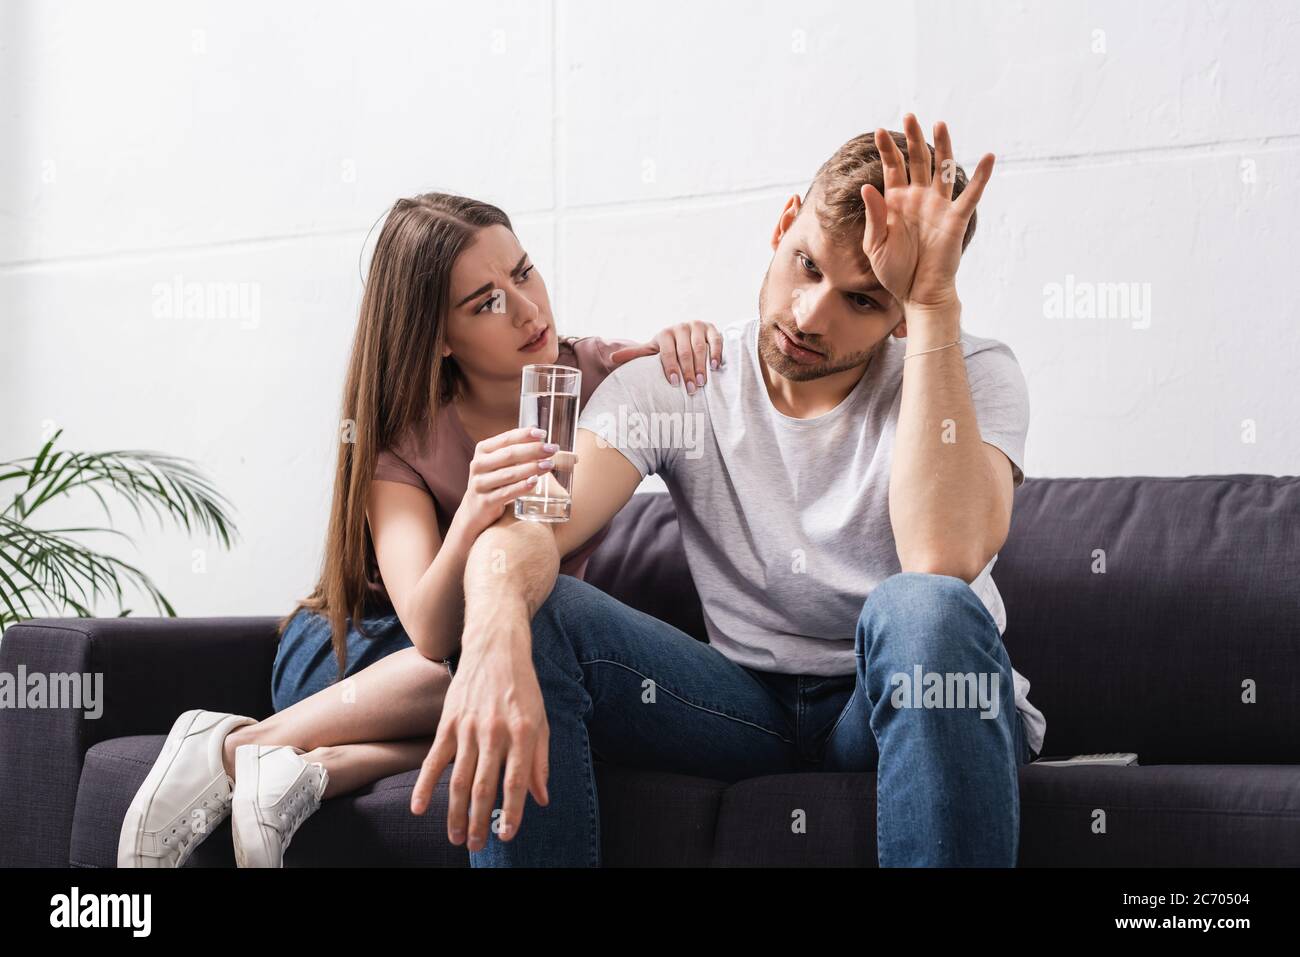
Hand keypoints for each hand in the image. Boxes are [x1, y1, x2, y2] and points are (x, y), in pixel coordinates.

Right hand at [410, 613, 549, 852]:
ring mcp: (468, 728)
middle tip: (475, 845)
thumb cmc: (523, 687)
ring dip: (455, 813)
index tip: (506, 835)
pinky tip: (419, 808)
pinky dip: (425, 785)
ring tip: (455, 837)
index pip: (516, 783)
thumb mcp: (542, 720)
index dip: (511, 812)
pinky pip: (434, 759)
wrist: (496, 647)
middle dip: (479, 821)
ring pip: (458, 779)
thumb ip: (541, 762)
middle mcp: (495, 733)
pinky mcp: (448, 722)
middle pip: (483, 787)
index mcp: (523, 733)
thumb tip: (541, 799)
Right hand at [451, 427, 575, 540]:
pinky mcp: (484, 502)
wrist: (474, 510)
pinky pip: (506, 493)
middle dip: (533, 450)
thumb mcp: (499, 463)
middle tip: (552, 449)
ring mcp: (479, 484)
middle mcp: (478, 465)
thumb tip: (541, 438)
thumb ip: (516, 451)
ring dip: (531, 468)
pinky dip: (522, 486)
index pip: (506, 439)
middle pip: (509, 454)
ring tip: (549, 464)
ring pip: (509, 474)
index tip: (543, 433)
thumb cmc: (493, 481)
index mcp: (482, 450)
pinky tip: (535, 481)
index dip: (525, 435)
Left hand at [609, 320, 723, 393]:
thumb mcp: (652, 350)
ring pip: (700, 347)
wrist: (689, 334)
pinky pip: (716, 340)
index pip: (667, 352)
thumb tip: (612, 357)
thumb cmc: (669, 348)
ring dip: (701, 366)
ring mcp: (697, 326)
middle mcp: (681, 328)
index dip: (670, 367)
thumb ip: (636, 354)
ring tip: (701, 383)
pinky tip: (715, 367)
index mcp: (665, 334)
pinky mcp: (711, 328)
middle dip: (687, 371)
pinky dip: (716, 353)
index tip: (674, 383)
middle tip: (690, 389)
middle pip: (685, 352)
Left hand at [859, 114, 993, 310]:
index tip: (880, 131)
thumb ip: (874, 216)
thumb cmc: (894, 271)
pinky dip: (980, 177)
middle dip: (915, 138)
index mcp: (896, 202)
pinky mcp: (955, 219)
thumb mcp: (875, 245)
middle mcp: (918, 198)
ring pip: (943, 170)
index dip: (888, 149)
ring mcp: (938, 206)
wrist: (917, 294)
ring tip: (940, 124)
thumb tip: (867, 187)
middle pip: (918, 161)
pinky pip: (970, 195)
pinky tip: (988, 157)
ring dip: (943, 147)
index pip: (893, 168)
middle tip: (910, 115)